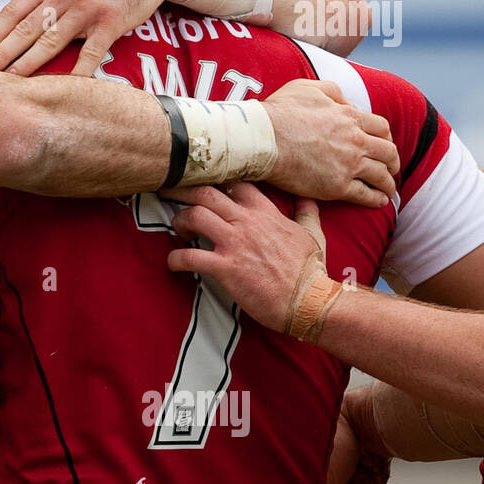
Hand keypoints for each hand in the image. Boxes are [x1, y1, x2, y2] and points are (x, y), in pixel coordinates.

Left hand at [0, 0, 185, 76]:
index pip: (14, 11)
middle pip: (27, 29)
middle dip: (4, 52)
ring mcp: (87, 10)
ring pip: (51, 41)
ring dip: (29, 63)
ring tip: (12, 79)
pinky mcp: (109, 23)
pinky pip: (90, 52)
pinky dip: (78, 71)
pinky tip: (66, 86)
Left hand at [163, 183, 329, 333]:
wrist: (309, 302)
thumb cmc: (310, 270)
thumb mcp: (313, 234)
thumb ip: (306, 213)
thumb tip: (307, 199)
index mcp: (265, 212)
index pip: (234, 183)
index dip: (214, 182)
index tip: (202, 187)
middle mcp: (247, 221)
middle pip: (207, 192)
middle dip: (183, 191)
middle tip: (170, 195)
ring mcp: (235, 243)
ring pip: (195, 215)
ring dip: (179, 220)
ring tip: (178, 230)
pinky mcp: (225, 267)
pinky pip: (190, 257)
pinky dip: (175, 259)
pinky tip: (173, 264)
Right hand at [263, 79, 398, 206]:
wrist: (263, 139)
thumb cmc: (279, 112)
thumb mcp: (307, 88)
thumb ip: (332, 92)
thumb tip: (346, 103)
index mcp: (350, 117)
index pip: (381, 128)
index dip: (386, 137)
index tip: (383, 143)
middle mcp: (355, 141)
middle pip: (388, 152)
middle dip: (392, 161)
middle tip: (390, 167)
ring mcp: (348, 165)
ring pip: (381, 175)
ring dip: (388, 182)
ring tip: (387, 188)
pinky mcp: (337, 187)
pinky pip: (365, 195)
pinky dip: (376, 199)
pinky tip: (379, 201)